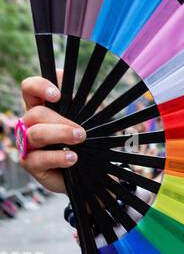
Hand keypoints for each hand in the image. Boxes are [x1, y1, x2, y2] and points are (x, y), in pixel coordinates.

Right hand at [17, 70, 85, 193]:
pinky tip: (72, 158)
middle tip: (81, 131)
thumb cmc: (80, 141)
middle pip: (36, 113)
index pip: (29, 89)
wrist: (86, 171)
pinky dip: (57, 157)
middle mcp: (28, 124)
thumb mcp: (83, 119)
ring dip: (60, 135)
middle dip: (61, 121)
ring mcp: (27, 143)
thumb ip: (77, 102)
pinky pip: (39, 158)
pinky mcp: (29, 163)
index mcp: (38, 107)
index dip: (39, 87)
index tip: (57, 95)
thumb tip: (72, 83)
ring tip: (80, 139)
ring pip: (36, 134)